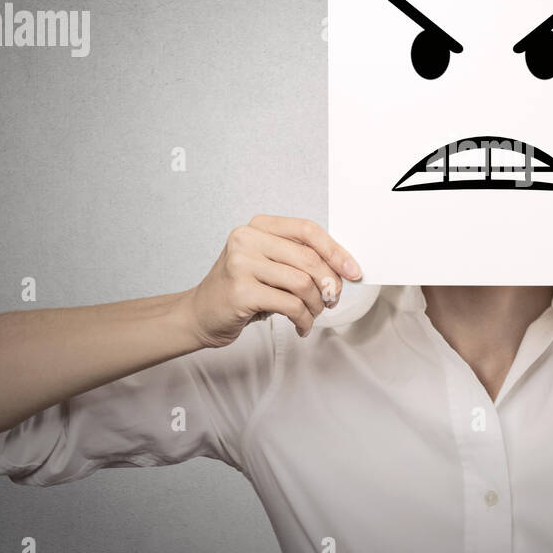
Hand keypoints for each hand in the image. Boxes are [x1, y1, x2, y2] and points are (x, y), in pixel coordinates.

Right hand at [182, 215, 361, 346]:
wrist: (199, 314)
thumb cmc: (240, 289)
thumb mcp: (267, 264)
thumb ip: (297, 259)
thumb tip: (342, 269)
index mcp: (258, 226)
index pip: (307, 230)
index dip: (335, 251)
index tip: (353, 270)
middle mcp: (247, 239)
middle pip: (308, 258)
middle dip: (329, 283)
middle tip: (332, 300)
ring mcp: (241, 264)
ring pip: (302, 282)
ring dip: (315, 305)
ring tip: (313, 314)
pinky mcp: (241, 291)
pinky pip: (290, 304)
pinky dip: (303, 319)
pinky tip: (301, 326)